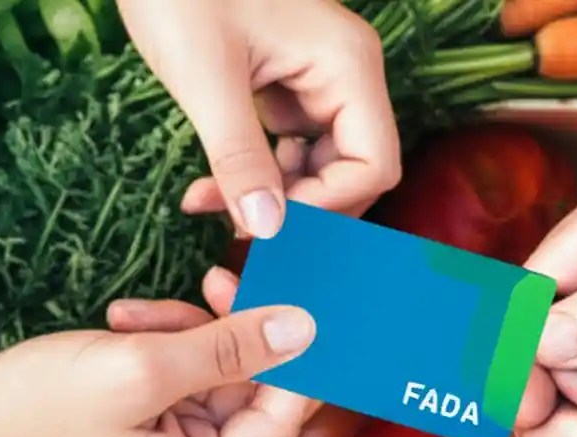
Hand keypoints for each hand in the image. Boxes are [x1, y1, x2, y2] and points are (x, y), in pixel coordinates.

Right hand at [0, 268, 318, 436]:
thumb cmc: (32, 410)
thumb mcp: (142, 367)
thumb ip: (230, 348)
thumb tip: (305, 330)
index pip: (281, 420)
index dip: (298, 359)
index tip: (304, 302)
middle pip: (248, 398)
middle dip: (233, 336)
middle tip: (223, 280)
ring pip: (210, 380)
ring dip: (186, 334)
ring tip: (139, 312)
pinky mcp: (137, 434)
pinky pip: (175, 382)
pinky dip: (159, 346)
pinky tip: (122, 319)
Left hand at [117, 0, 400, 235]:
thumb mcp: (203, 77)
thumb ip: (239, 156)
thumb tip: (267, 230)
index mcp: (348, 65)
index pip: (373, 165)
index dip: (327, 206)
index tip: (266, 225)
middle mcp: (347, 74)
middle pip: (355, 170)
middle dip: (302, 209)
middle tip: (237, 229)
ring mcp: (320, 79)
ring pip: (323, 166)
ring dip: (276, 198)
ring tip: (211, 205)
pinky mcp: (290, 84)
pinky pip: (294, 148)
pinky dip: (261, 175)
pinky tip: (215, 184)